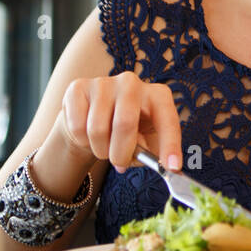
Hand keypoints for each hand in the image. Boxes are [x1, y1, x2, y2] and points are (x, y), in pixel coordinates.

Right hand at [52, 71, 182, 173]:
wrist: (92, 118)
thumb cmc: (127, 131)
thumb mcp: (145, 140)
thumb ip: (149, 152)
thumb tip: (148, 165)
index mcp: (157, 95)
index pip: (167, 120)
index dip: (170, 145)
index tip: (173, 167)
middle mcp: (132, 83)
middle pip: (125, 123)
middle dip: (121, 153)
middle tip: (119, 163)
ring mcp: (104, 83)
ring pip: (97, 129)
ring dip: (100, 150)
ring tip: (104, 147)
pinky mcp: (78, 88)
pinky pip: (77, 126)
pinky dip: (82, 141)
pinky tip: (88, 134)